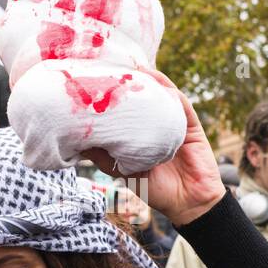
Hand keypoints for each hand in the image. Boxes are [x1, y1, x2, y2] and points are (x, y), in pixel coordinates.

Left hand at [86, 74, 225, 227]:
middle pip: (144, 98)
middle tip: (114, 65)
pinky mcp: (191, 125)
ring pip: (162, 96)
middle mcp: (155, 124)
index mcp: (139, 134)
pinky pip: (182, 105)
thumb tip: (76, 142)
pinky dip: (170, 92)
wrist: (188, 203)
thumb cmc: (155, 189)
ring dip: (151, 80)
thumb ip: (104, 156)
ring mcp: (174, 123)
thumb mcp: (123, 172)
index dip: (114, 95)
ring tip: (136, 66)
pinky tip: (158, 81)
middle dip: (132, 81)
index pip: (126, 110)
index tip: (97, 80)